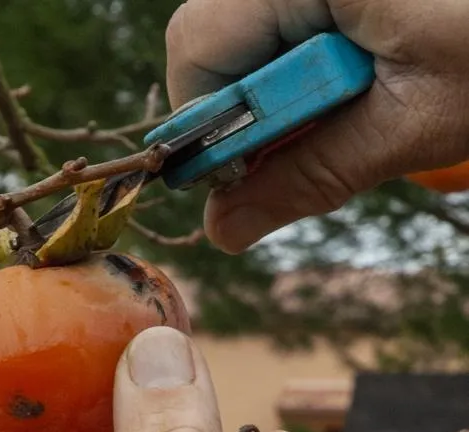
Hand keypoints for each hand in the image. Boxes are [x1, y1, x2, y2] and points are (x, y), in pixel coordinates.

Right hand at [166, 0, 468, 251]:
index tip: (248, 174)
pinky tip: (374, 63)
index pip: (198, 48)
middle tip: (323, 130)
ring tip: (366, 91)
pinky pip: (295, 7)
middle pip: (218, 31)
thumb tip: (222, 230)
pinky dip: (320, 48)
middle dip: (249, 100)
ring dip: (288, 77)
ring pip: (254, 20)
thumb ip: (307, 175)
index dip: (210, 124)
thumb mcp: (412, 123)